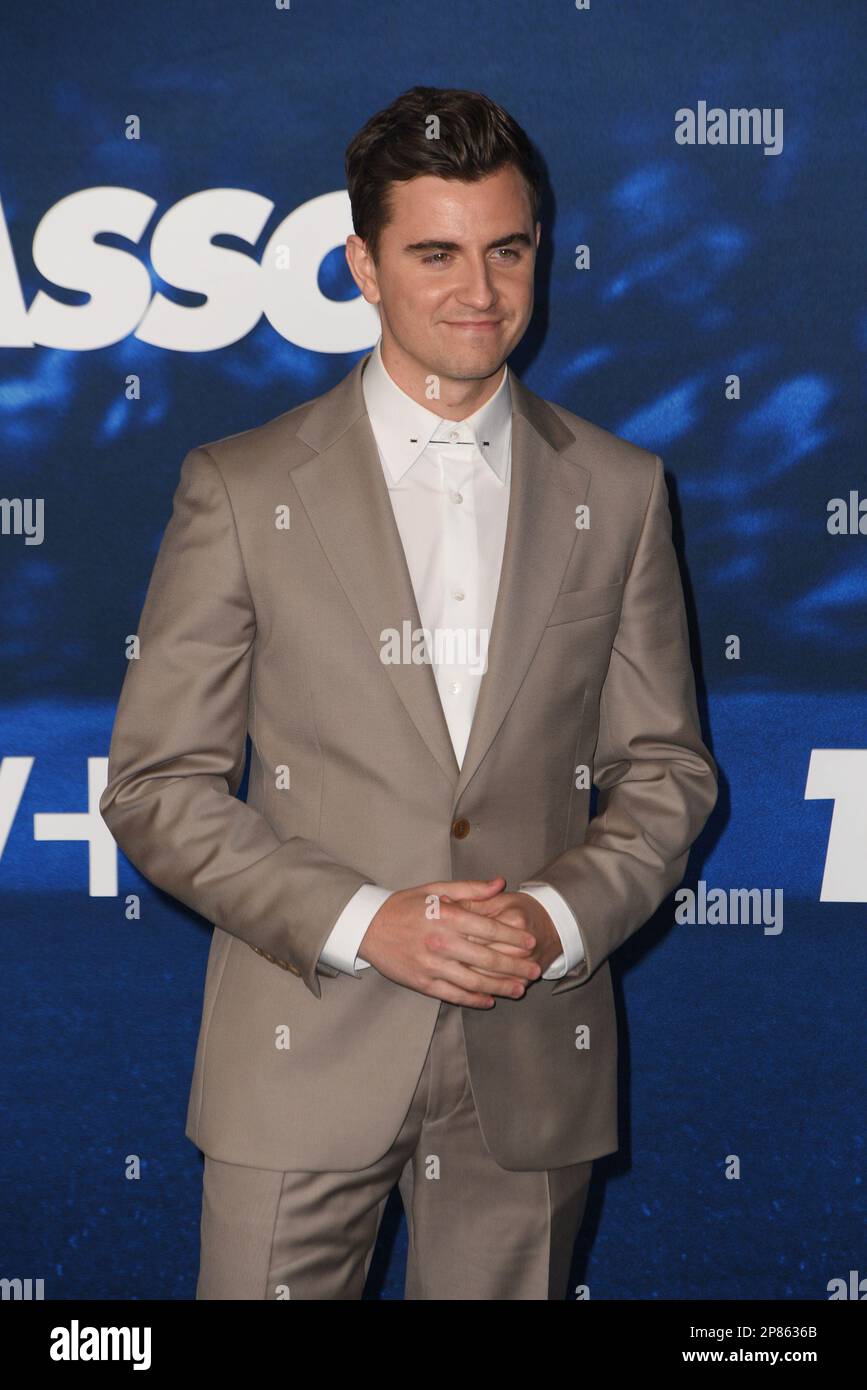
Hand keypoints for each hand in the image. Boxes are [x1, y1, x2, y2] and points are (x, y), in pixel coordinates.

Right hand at [358, 877, 542, 1008]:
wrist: (369, 927)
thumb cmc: (406, 906)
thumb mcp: (436, 890)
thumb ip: (470, 889)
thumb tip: (500, 884)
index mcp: (447, 917)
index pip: (489, 930)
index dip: (514, 938)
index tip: (531, 943)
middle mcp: (441, 943)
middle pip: (487, 959)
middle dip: (516, 966)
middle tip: (535, 970)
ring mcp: (432, 965)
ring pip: (474, 981)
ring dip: (501, 987)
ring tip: (520, 990)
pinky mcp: (423, 983)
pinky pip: (454, 994)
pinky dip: (474, 999)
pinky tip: (490, 1000)